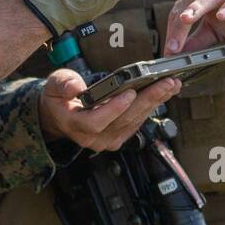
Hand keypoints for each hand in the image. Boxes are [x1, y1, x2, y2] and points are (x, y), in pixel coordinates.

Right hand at [37, 67, 182, 151]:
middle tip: (164, 84)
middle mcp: (93, 137)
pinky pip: (137, 123)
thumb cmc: (58, 98)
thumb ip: (64, 84)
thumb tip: (76, 87)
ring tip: (170, 86)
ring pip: (134, 121)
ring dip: (154, 103)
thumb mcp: (53, 85)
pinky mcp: (118, 137)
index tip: (130, 92)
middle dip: (147, 100)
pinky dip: (151, 108)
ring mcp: (107, 140)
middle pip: (124, 120)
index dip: (114, 108)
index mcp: (75, 124)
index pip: (96, 121)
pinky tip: (163, 95)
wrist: (59, 116)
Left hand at [162, 0, 224, 54]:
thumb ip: (198, 41)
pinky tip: (222, 16)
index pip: (179, 10)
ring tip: (187, 20)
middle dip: (179, 24)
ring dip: (196, 8)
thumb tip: (178, 55)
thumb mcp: (216, 32)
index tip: (169, 51)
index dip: (172, 31)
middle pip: (189, 2)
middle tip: (173, 45)